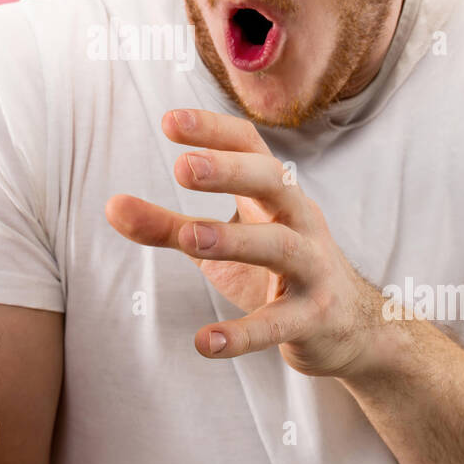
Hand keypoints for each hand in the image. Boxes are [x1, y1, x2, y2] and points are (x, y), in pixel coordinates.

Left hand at [105, 108, 383, 378]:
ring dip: (235, 240)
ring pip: (279, 247)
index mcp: (276, 193)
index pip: (250, 146)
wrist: (352, 328)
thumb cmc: (276, 271)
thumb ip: (166, 225)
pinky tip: (203, 341)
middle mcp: (300, 219)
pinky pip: (278, 324)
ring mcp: (312, 268)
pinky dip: (242, 333)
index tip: (168, 121)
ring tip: (189, 238)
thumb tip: (110, 205)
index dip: (213, 130)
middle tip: (180, 168)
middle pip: (273, 182)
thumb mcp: (219, 243)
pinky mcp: (314, 317)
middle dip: (229, 172)